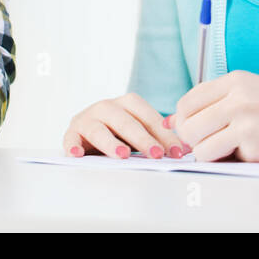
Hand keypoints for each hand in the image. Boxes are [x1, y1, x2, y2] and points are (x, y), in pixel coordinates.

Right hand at [62, 91, 187, 158]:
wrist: (87, 130)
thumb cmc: (118, 131)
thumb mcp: (139, 130)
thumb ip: (159, 137)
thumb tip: (187, 148)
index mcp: (127, 103)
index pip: (147, 117)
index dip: (164, 134)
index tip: (177, 152)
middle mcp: (107, 107)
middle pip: (125, 122)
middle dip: (142, 138)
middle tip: (156, 153)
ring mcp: (87, 118)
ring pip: (99, 130)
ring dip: (111, 143)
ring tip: (123, 155)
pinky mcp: (72, 132)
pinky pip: (71, 139)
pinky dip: (73, 146)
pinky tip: (78, 154)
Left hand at [169, 70, 258, 163]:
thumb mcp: (257, 92)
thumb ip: (222, 102)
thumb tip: (178, 122)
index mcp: (235, 81)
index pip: (187, 101)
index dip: (185, 121)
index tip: (197, 132)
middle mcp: (236, 97)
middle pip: (187, 125)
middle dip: (194, 142)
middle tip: (214, 147)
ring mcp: (244, 121)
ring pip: (199, 148)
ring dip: (212, 156)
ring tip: (235, 152)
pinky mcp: (254, 145)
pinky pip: (225, 161)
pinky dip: (235, 163)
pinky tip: (257, 153)